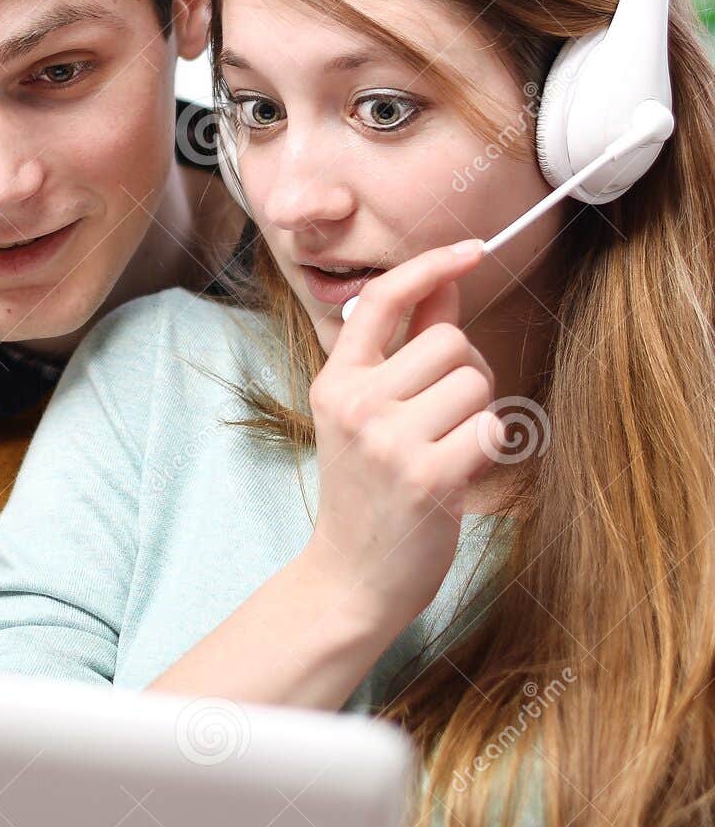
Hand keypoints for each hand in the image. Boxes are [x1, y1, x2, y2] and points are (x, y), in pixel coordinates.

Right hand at [305, 239, 505, 628]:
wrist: (351, 576)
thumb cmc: (368, 490)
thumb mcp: (367, 414)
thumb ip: (403, 350)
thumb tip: (445, 288)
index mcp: (336, 381)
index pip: (386, 301)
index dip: (432, 267)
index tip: (472, 250)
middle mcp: (355, 403)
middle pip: (450, 341)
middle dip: (468, 370)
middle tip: (447, 413)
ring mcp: (388, 440)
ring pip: (475, 382)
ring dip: (478, 411)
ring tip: (449, 444)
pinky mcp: (427, 477)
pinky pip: (490, 427)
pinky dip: (488, 446)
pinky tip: (459, 471)